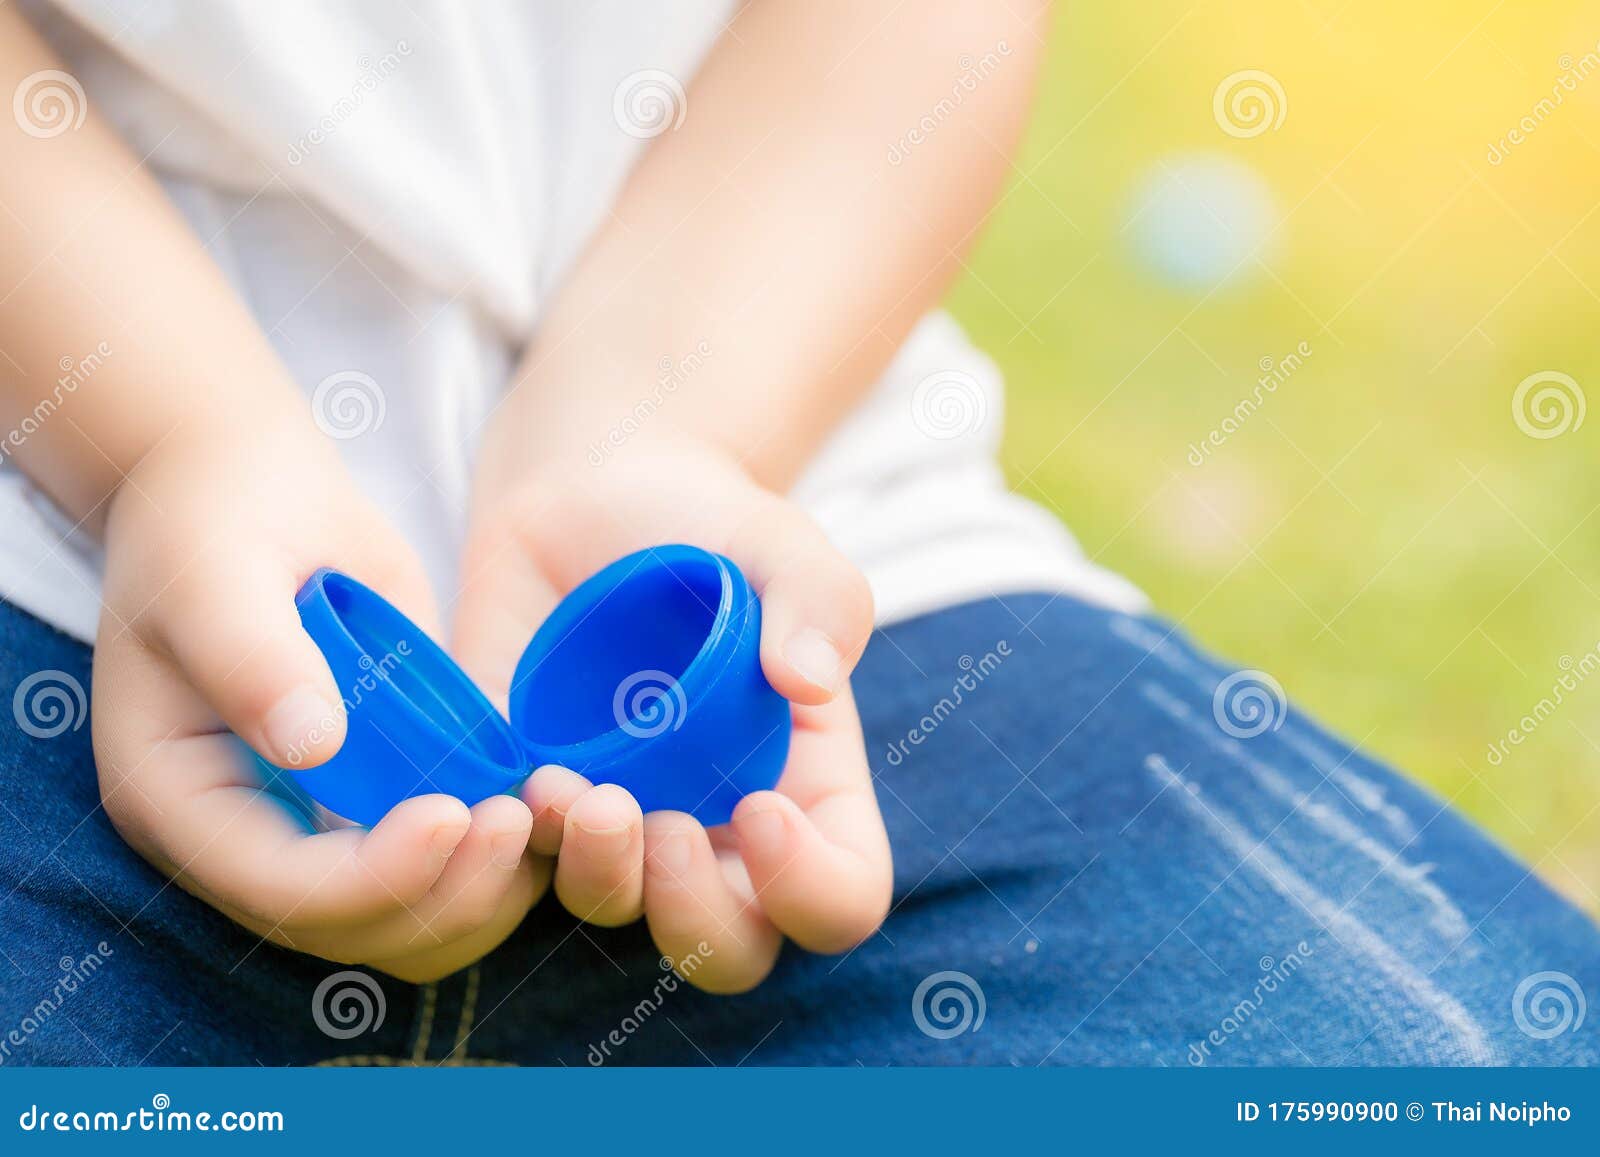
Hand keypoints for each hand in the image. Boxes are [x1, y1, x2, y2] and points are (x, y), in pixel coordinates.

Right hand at [93, 424, 543, 981]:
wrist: (249, 490)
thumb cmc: (217, 517)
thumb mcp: (217, 573)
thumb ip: (252, 656)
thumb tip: (311, 745)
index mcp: (175, 799)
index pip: (279, 892)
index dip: (374, 877)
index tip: (456, 814)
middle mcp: (241, 836)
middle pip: (351, 930)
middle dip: (441, 894)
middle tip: (517, 816)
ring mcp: (308, 827)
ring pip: (406, 925)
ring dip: (481, 889)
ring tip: (536, 809)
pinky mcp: (370, 803)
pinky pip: (438, 869)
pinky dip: (493, 855)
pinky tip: (539, 798)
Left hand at [453, 433, 892, 991]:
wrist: (594, 494)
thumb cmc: (711, 527)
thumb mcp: (782, 545)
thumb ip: (821, 599)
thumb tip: (809, 678)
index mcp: (808, 789)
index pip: (840, 898)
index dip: (810, 888)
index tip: (763, 808)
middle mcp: (721, 830)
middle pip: (729, 950)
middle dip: (693, 918)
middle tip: (663, 829)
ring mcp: (625, 823)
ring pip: (617, 912)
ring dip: (596, 872)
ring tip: (571, 787)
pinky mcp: (536, 799)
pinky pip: (521, 864)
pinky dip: (515, 844)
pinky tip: (519, 778)